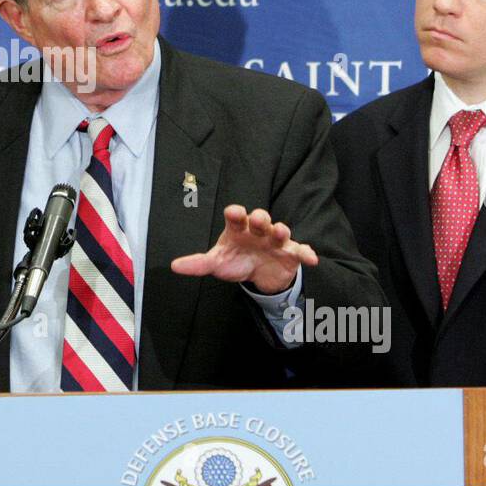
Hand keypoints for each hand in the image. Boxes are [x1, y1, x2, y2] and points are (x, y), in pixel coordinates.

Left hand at [171, 205, 317, 292]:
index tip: (234, 212)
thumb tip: (174, 266)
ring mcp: (275, 241)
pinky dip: (306, 253)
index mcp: (238, 229)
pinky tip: (311, 259)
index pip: (236, 217)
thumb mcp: (217, 262)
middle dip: (261, 218)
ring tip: (280, 233)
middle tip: (259, 220)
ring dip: (281, 230)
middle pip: (260, 219)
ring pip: (280, 230)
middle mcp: (257, 231)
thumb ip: (198, 264)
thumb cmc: (235, 260)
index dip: (236, 213)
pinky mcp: (290, 253)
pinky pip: (300, 251)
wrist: (258, 274)